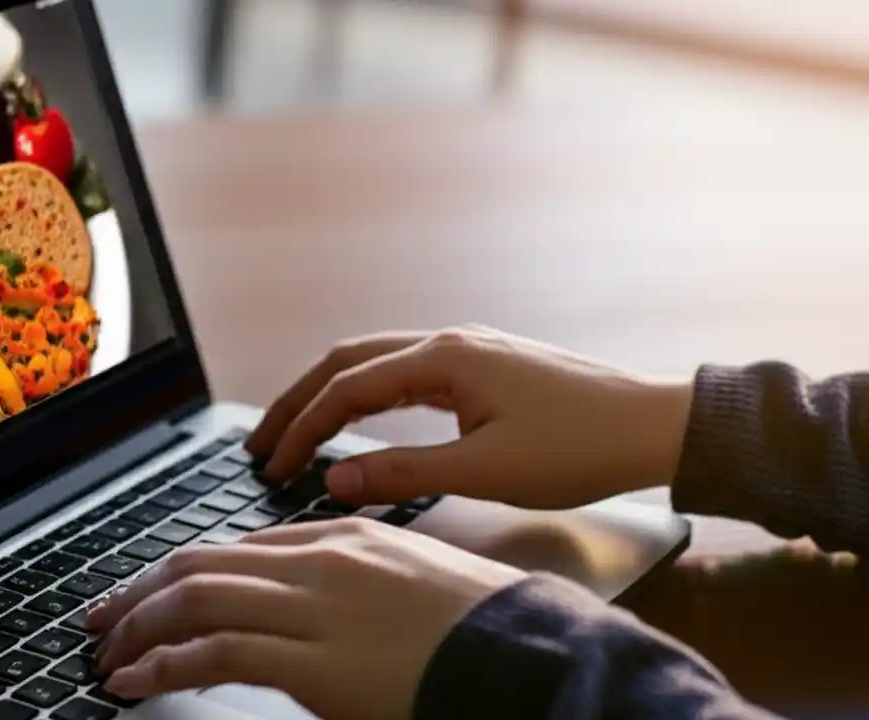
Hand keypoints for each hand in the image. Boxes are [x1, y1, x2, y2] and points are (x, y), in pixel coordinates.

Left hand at [86, 517, 525, 719]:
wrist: (530, 656)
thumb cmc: (480, 628)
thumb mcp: (407, 586)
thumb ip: (347, 588)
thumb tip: (300, 614)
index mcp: (341, 536)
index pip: (232, 547)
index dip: (177, 571)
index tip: (147, 595)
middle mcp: (318, 559)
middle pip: (198, 562)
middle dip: (138, 591)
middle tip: (102, 620)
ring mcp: (313, 606)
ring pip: (193, 599)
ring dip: (137, 628)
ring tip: (109, 655)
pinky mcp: (311, 659)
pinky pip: (212, 652)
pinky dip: (161, 664)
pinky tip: (135, 682)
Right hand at [247, 325, 693, 508]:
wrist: (653, 426)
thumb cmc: (579, 448)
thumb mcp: (485, 471)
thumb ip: (403, 472)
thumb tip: (334, 478)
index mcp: (443, 358)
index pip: (346, 389)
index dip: (302, 430)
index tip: (274, 468)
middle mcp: (447, 341)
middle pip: (347, 360)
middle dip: (299, 401)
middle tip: (263, 442)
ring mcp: (467, 349)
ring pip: (375, 362)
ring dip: (331, 394)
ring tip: (297, 431)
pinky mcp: (484, 366)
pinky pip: (406, 371)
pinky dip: (368, 394)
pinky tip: (361, 420)